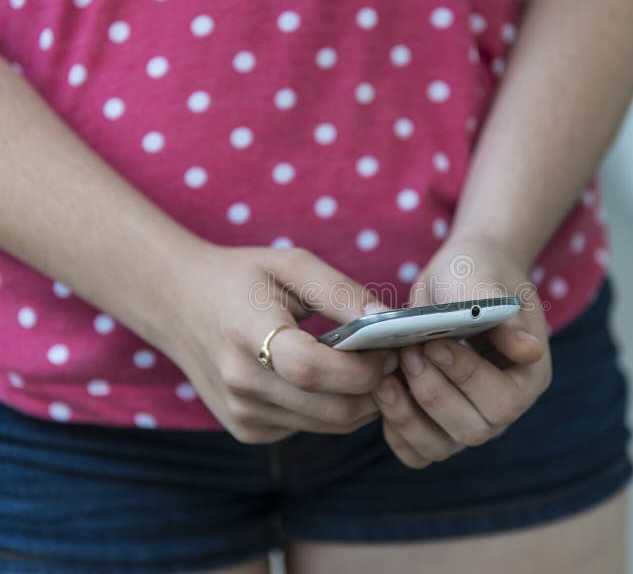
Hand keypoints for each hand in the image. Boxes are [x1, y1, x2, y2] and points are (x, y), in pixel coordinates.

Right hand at [158, 244, 397, 443]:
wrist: (178, 305)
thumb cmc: (241, 278)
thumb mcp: (290, 265)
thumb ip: (341, 292)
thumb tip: (389, 320)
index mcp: (247, 334)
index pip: (313, 369)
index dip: (363, 366)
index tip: (390, 349)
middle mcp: (241, 384)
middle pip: (333, 408)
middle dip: (376, 389)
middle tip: (392, 360)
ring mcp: (242, 413)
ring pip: (329, 425)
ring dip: (362, 402)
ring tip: (368, 366)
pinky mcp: (247, 430)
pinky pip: (310, 426)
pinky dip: (332, 407)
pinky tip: (330, 379)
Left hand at [372, 239, 551, 467]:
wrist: (457, 278)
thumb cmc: (476, 275)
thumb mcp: (485, 284)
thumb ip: (502, 317)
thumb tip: (529, 351)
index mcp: (527, 378)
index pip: (502, 402)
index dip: (465, 378)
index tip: (433, 343)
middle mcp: (501, 409)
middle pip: (471, 431)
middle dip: (431, 393)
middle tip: (407, 353)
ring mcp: (467, 420)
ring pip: (440, 448)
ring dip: (406, 417)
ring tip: (384, 378)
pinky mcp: (436, 424)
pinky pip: (415, 452)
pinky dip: (395, 431)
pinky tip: (382, 393)